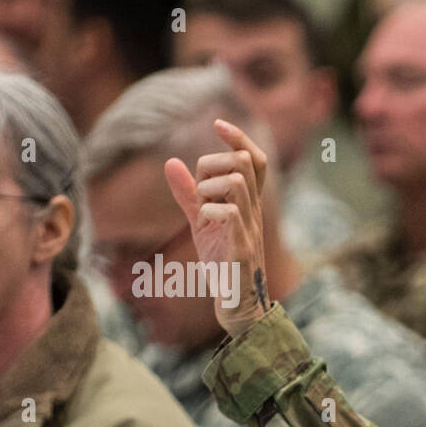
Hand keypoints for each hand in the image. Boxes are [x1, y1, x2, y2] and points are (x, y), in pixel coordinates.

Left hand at [163, 118, 269, 337]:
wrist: (238, 303)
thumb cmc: (222, 262)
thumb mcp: (201, 222)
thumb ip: (188, 194)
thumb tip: (170, 162)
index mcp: (247, 203)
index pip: (256, 158)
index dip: (239, 136)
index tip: (217, 123)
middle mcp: (253, 212)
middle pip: (246, 162)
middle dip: (215, 162)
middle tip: (200, 187)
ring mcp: (250, 229)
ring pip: (238, 183)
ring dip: (210, 186)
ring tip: (200, 206)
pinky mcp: (241, 249)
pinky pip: (229, 215)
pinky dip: (210, 211)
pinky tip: (203, 223)